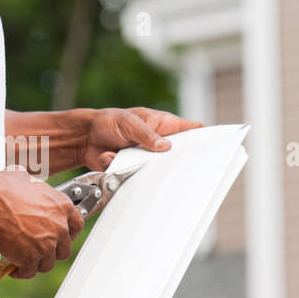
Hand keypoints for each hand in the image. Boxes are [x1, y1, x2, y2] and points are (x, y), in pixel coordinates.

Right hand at [0, 167, 83, 278]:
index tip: (61, 238)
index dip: (68, 234)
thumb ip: (34, 188)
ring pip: (47, 264)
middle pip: (64, 250)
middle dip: (52, 252)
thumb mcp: (25, 179)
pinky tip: (13, 268)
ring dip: (36, 263)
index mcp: (62, 206)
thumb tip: (26, 184)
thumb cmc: (3, 188)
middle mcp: (59, 227)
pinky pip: (29, 272)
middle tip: (39, 250)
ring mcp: (46, 245)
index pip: (77, 226)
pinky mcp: (30, 258)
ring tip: (24, 260)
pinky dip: (21, 272)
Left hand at [81, 106, 203, 171]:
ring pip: (157, 170)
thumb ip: (146, 134)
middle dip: (179, 163)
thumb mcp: (128, 122)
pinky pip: (135, 176)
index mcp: (162, 125)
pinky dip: (123, 171)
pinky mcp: (132, 169)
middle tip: (182, 170)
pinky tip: (110, 157)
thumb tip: (166, 146)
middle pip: (178, 155)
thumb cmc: (108, 121)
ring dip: (147, 169)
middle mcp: (157, 142)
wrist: (83, 137)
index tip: (215, 148)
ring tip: (138, 163)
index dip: (204, 137)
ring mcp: (146, 157)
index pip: (190, 130)